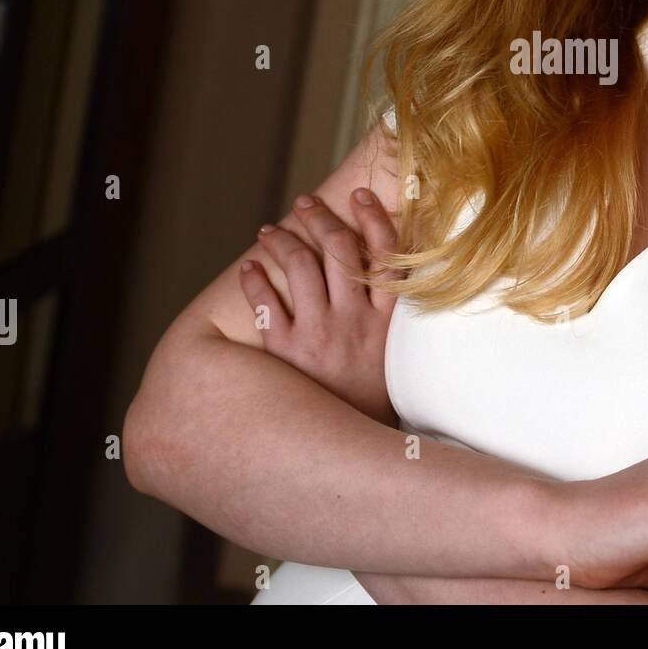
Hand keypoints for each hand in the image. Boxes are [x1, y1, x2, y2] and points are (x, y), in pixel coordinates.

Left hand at [238, 191, 403, 427]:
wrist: (354, 453)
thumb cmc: (375, 401)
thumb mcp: (399, 357)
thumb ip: (395, 316)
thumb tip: (399, 272)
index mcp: (387, 320)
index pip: (387, 254)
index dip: (373, 218)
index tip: (359, 194)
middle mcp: (355, 321)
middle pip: (339, 250)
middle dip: (320, 218)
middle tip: (305, 202)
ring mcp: (320, 336)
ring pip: (300, 268)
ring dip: (283, 241)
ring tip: (270, 232)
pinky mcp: (288, 354)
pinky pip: (267, 307)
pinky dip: (255, 283)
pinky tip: (248, 271)